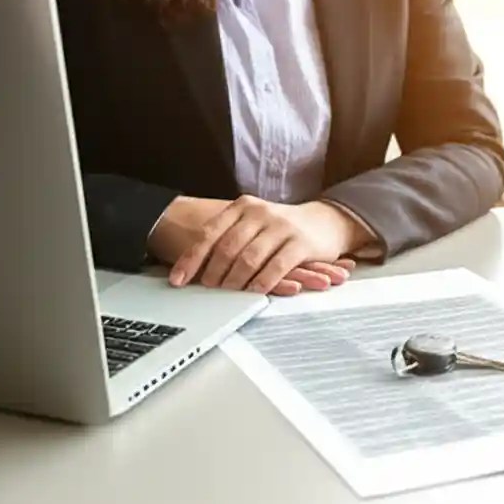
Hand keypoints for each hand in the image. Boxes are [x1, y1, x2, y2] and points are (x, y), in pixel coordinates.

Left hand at [169, 196, 374, 294]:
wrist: (326, 221)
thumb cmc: (282, 228)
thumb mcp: (253, 225)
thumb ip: (230, 238)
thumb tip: (197, 268)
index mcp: (242, 207)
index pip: (209, 233)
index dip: (191, 258)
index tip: (178, 279)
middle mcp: (259, 213)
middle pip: (227, 247)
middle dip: (212, 273)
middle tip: (206, 291)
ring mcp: (281, 226)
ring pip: (249, 258)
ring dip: (234, 281)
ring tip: (226, 295)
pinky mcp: (300, 242)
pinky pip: (276, 266)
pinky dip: (262, 283)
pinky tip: (253, 294)